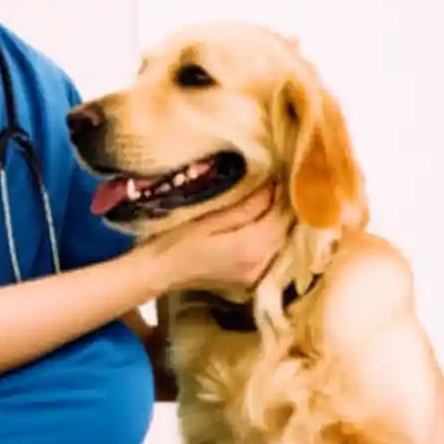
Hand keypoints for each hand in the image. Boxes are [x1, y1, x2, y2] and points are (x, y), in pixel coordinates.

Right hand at [138, 182, 289, 293]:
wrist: (157, 272)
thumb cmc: (174, 241)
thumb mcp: (207, 217)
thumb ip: (245, 206)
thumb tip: (272, 186)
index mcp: (252, 247)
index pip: (281, 213)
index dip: (282, 190)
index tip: (277, 168)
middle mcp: (262, 263)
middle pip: (286, 228)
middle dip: (284, 202)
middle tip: (277, 177)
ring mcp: (258, 273)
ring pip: (282, 239)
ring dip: (280, 217)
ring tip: (272, 194)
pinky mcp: (252, 276)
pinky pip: (273, 250)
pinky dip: (273, 232)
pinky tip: (265, 218)